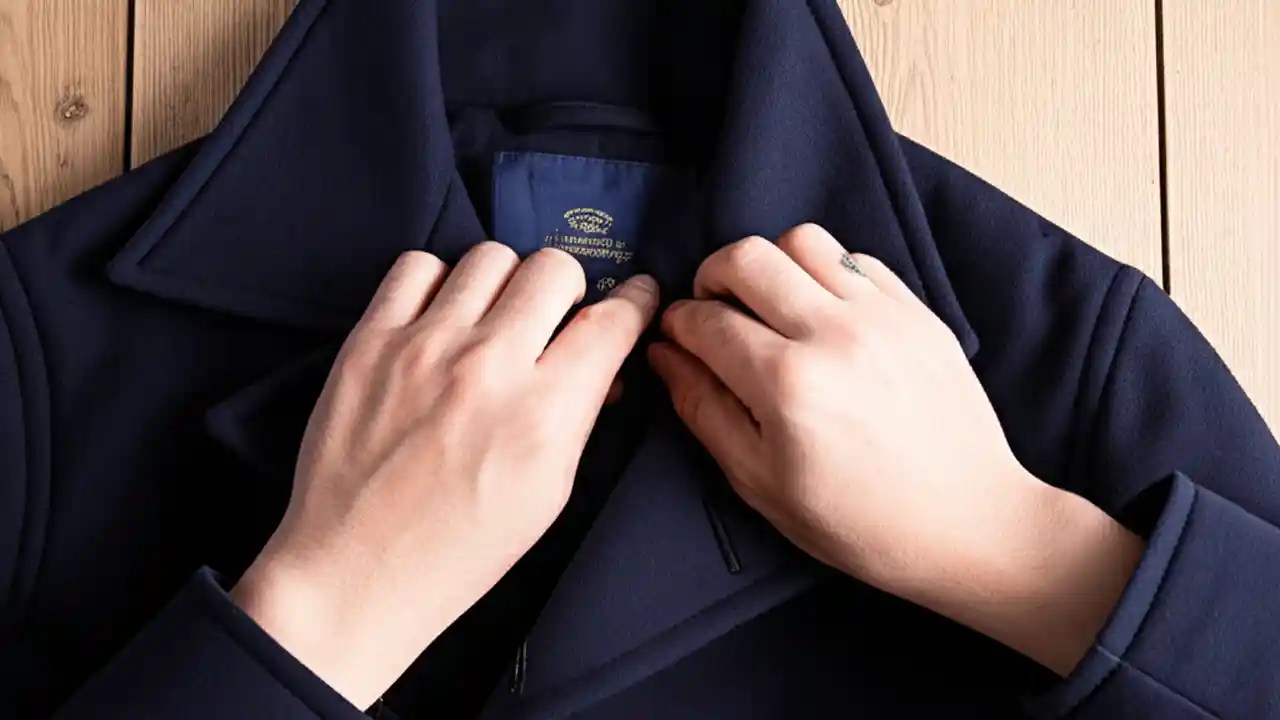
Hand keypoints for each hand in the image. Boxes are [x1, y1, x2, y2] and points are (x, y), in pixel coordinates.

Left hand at [231, 244, 658, 707]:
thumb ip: (579, 415)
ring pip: (490, 256)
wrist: (357, 572)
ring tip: (491, 317)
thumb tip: (600, 360)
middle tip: (552, 316)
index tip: (635, 294)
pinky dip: (438, 282)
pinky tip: (438, 317)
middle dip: (566, 289)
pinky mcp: (368, 342)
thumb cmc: (460, 547)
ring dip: (504, 282)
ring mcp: (423, 347)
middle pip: (552, 268)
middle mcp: (487, 367)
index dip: (635, 299)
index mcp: (543, 415)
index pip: (610, 320)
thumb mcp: (549, 492)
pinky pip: (416, 265)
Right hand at [649, 224, 1141, 675]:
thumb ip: (703, 409)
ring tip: (770, 306)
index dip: (678, 324)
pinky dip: (825, 273)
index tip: (677, 336)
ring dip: (772, 264)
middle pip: (747, 257)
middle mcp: (834, 335)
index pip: (706, 320)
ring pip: (803, 240)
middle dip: (712, 277)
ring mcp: (883, 316)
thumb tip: (665, 354)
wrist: (967, 524)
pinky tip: (823, 314)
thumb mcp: (759, 482)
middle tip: (715, 311)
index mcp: (787, 385)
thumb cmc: (857, 521)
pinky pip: (856, 258)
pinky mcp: (918, 313)